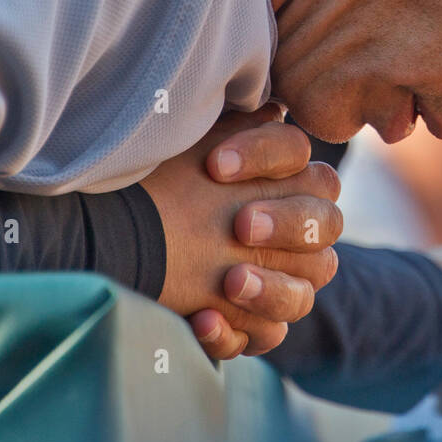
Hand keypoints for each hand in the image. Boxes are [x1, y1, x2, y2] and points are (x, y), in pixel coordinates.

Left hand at [141, 103, 341, 359]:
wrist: (117, 242)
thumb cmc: (159, 185)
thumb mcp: (185, 148)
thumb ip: (223, 125)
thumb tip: (264, 104)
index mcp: (283, 172)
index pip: (299, 156)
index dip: (265, 157)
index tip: (215, 167)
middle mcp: (297, 228)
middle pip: (324, 224)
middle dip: (285, 224)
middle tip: (240, 225)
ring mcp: (283, 281)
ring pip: (304, 292)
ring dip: (270, 287)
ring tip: (230, 280)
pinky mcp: (256, 326)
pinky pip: (264, 336)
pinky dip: (233, 332)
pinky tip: (202, 319)